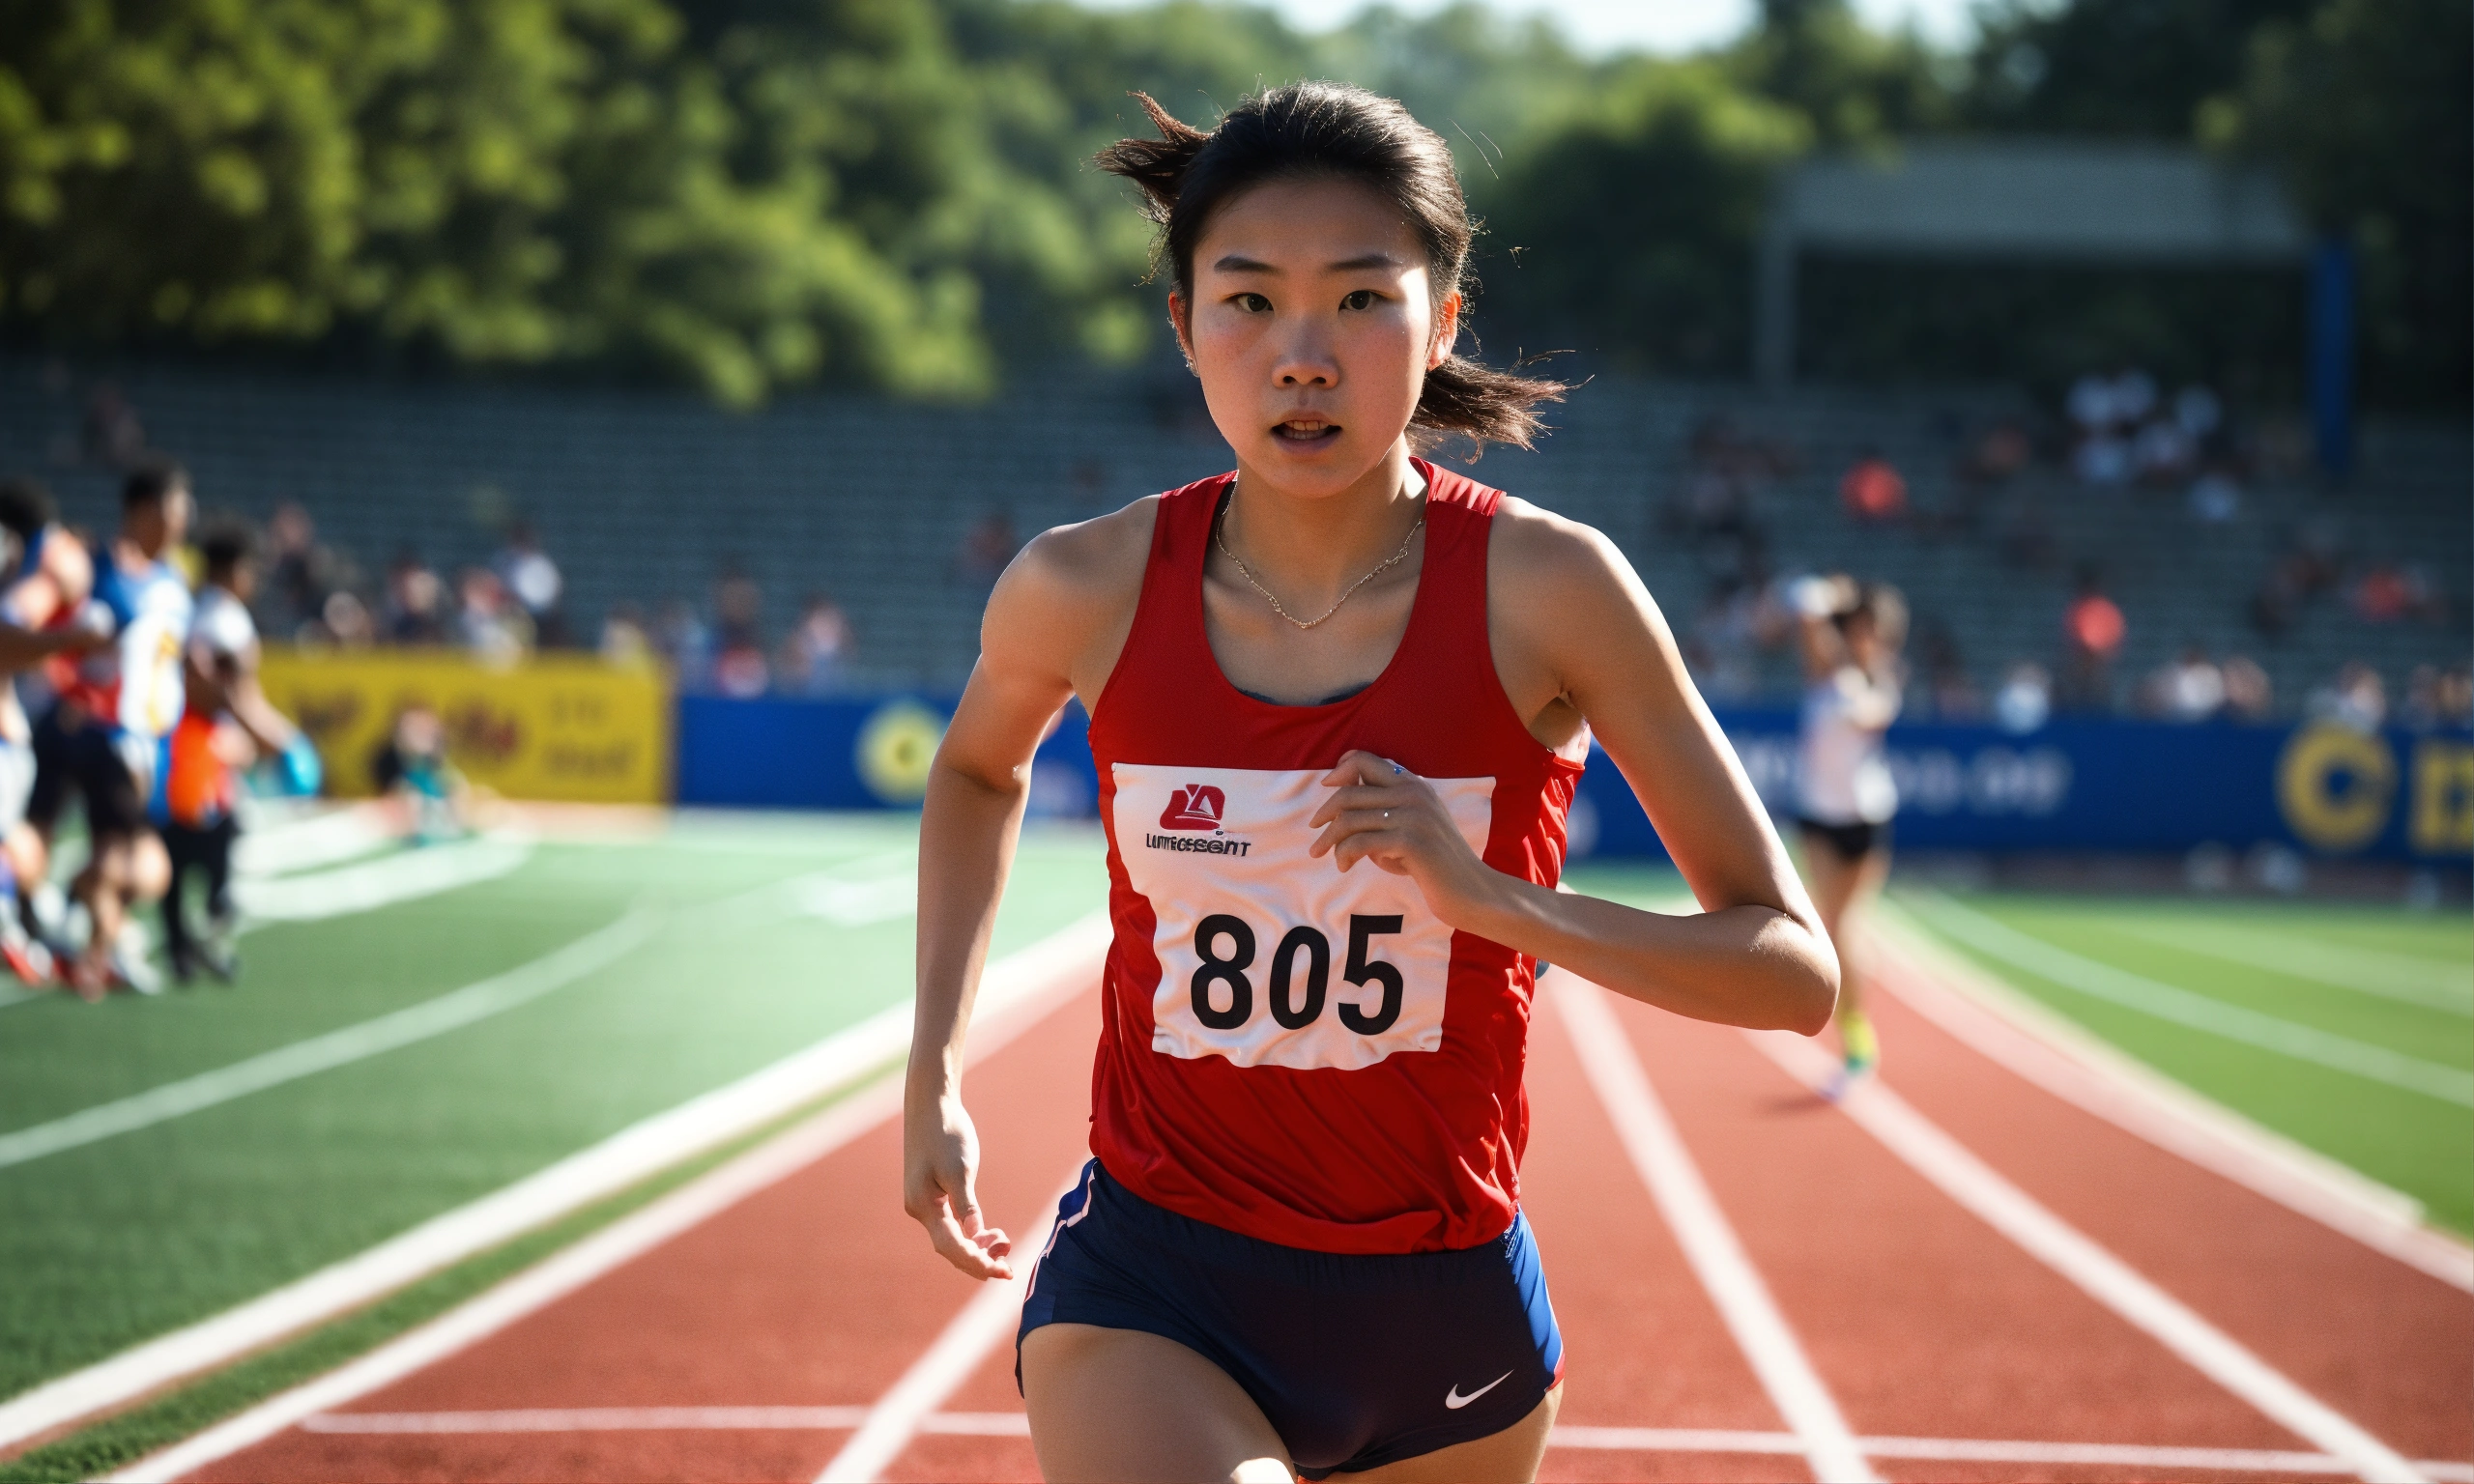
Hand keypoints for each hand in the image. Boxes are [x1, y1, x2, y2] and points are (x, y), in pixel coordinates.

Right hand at [902, 1089, 1013, 1280]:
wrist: (931, 1103)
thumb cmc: (946, 1133)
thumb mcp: (960, 1170)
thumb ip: (967, 1206)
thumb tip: (975, 1238)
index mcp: (923, 1206)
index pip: (952, 1248)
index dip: (978, 1263)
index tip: (1004, 1271)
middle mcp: (919, 1209)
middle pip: (950, 1249)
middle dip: (979, 1259)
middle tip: (1009, 1265)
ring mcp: (923, 1202)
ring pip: (950, 1238)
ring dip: (976, 1247)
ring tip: (1004, 1243)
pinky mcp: (931, 1192)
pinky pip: (950, 1224)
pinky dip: (970, 1232)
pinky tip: (988, 1232)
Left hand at [1306, 749, 1500, 927]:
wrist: (1471, 890)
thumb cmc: (1435, 864)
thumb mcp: (1413, 827)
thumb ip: (1386, 811)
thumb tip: (1342, 808)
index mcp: (1414, 784)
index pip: (1366, 760)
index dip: (1339, 771)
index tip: (1325, 789)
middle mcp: (1413, 793)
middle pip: (1349, 792)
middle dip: (1325, 815)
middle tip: (1315, 837)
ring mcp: (1413, 816)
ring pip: (1349, 819)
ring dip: (1330, 841)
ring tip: (1325, 856)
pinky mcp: (1410, 841)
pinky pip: (1358, 843)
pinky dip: (1344, 855)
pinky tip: (1344, 866)